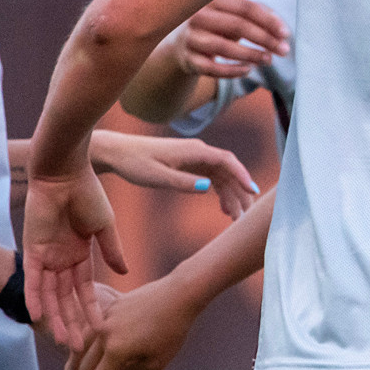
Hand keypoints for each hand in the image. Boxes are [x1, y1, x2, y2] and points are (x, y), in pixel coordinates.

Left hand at [22, 160, 127, 351]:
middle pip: (66, 298)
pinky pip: (33, 280)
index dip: (91, 308)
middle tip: (79, 347)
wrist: (65, 174)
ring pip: (51, 295)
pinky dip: (34, 298)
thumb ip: (112, 250)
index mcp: (81, 253)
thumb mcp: (105, 226)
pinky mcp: (32, 250)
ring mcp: (47, 256)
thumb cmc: (88, 194)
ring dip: (56, 317)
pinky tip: (38, 316)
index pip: (85, 288)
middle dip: (72, 322)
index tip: (99, 328)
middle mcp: (62, 259)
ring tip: (63, 340)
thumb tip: (124, 272)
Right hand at [63, 273, 205, 369]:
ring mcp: (105, 320)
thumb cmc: (173, 330)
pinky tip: (85, 348)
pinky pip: (92, 330)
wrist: (179, 294)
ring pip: (83, 346)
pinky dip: (85, 343)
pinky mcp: (110, 308)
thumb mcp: (157, 362)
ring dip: (76, 363)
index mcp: (116, 351)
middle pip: (86, 368)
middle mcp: (105, 335)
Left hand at [89, 130, 259, 218]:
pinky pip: (212, 178)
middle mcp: (199, 152)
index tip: (253, 193)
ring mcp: (195, 158)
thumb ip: (183, 182)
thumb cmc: (135, 163)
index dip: (242, 176)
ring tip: (235, 217)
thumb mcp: (158, 177)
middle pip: (229, 171)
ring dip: (231, 195)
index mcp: (194, 151)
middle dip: (240, 192)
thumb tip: (209, 188)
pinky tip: (223, 208)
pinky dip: (220, 192)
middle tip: (246, 215)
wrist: (116, 153)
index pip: (227, 161)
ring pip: (222, 176)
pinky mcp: (189, 165)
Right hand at [176, 0, 290, 78]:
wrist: (181, 46)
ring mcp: (191, 38)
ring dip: (251, 55)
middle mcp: (198, 16)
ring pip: (224, 47)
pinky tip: (248, 70)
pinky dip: (232, 71)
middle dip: (264, 39)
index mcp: (212, 0)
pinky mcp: (188, 59)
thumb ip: (255, 18)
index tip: (285, 33)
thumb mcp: (232, 17)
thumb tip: (280, 26)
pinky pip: (212, 68)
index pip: (245, 7)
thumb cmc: (215, 28)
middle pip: (237, 25)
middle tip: (284, 50)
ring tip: (269, 60)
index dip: (268, 20)